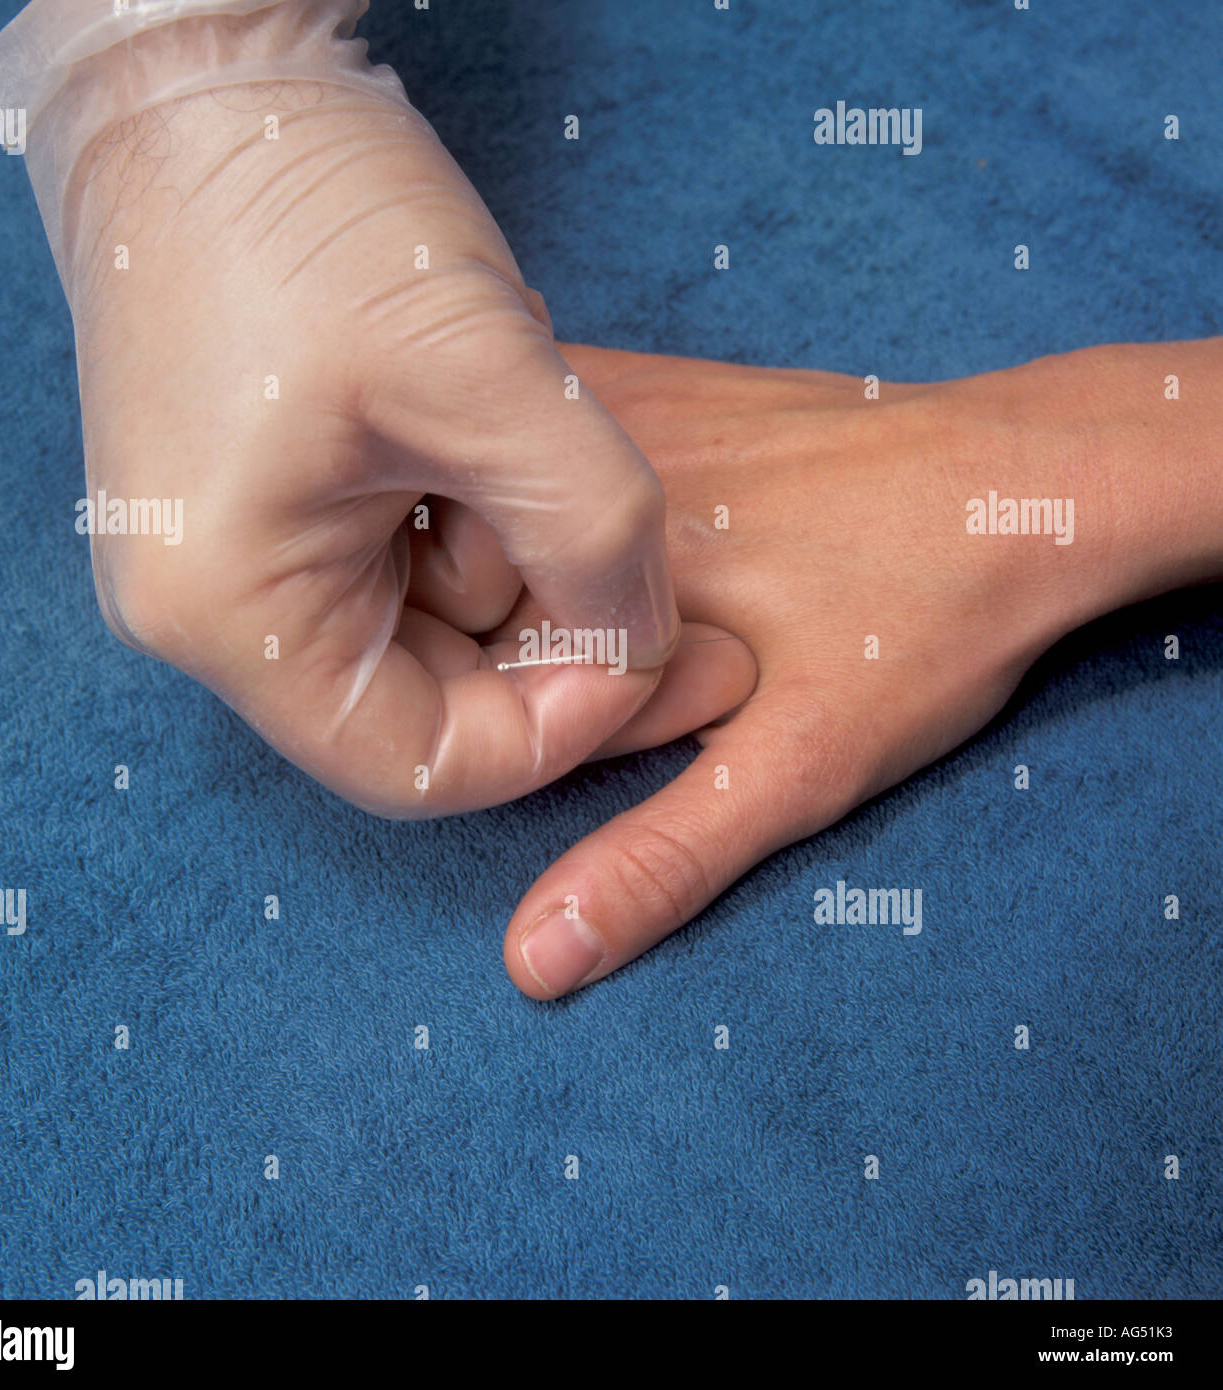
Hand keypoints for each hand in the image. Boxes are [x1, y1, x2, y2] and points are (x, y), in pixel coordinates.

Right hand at [0, 3, 753, 814]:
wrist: (203, 80)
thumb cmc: (303, 211)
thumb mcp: (478, 374)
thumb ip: (591, 528)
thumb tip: (646, 638)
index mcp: (232, 616)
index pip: (423, 767)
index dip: (556, 730)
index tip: (649, 646)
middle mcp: (226, 613)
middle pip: (436, 701)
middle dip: (549, 632)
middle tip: (637, 549)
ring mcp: (255, 558)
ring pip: (440, 626)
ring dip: (518, 553)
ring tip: (520, 425)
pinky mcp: (288, 506)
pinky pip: (416, 559)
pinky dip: (484, 513)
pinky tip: (487, 422)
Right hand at [496, 340, 1222, 995]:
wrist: (1028, 481)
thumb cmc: (928, 623)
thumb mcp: (801, 765)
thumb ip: (659, 854)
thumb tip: (533, 957)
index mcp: (596, 566)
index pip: (470, 678)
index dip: (550, 731)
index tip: (689, 705)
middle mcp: (580, 466)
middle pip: (465, 595)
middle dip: (539, 655)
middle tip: (715, 646)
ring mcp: (611, 404)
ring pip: (486, 522)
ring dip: (525, 578)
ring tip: (702, 594)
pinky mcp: (645, 385)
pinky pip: (539, 448)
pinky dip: (541, 500)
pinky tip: (639, 533)